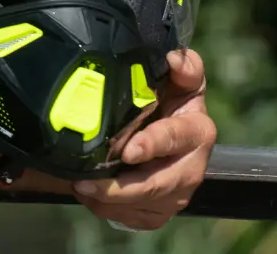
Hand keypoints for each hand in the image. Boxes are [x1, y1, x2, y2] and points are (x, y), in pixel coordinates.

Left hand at [71, 49, 215, 231]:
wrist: (167, 133)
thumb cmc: (168, 102)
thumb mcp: (178, 81)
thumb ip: (184, 67)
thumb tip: (176, 58)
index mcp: (197, 132)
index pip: (176, 139)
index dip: (153, 145)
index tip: (128, 150)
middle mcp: (192, 169)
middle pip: (156, 185)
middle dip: (119, 186)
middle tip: (85, 180)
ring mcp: (176, 195)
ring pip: (140, 205)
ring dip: (107, 200)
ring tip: (79, 184)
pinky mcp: (159, 212)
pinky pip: (131, 218)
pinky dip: (106, 209)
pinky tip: (88, 194)